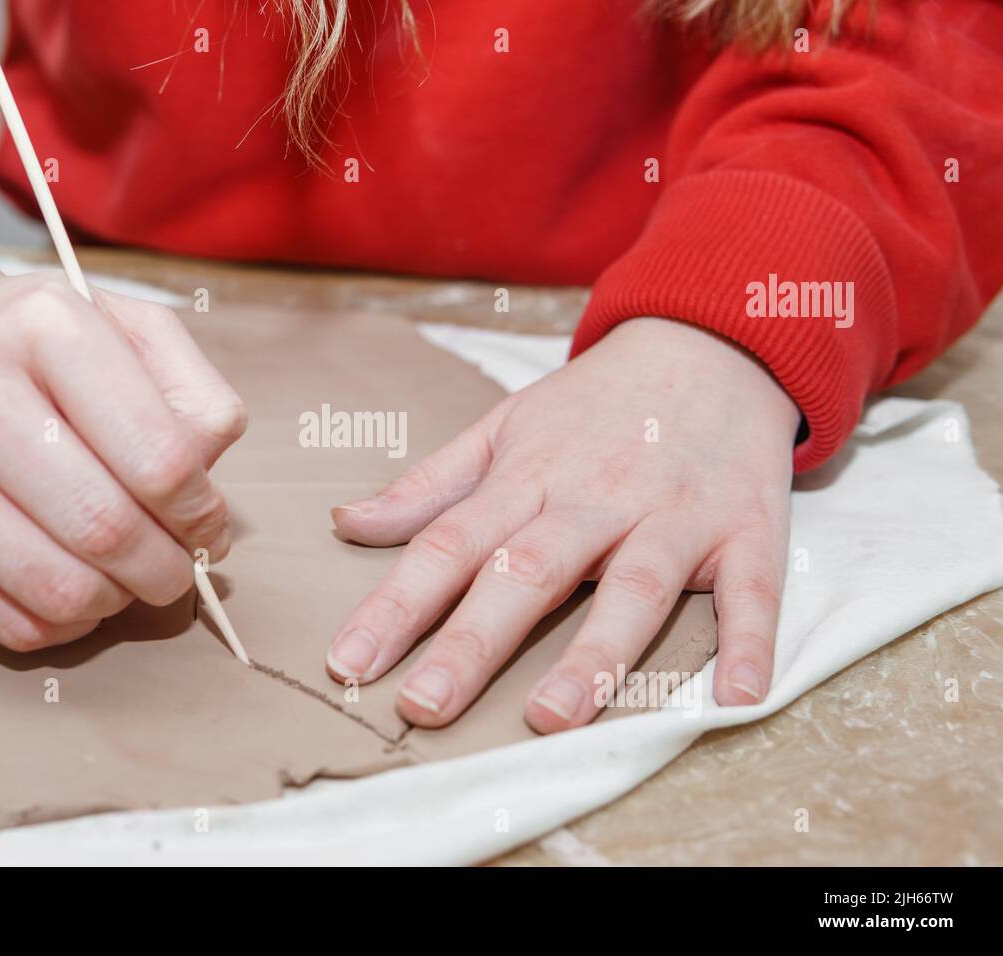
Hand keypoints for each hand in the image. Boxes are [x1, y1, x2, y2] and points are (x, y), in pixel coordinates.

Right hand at [0, 268, 246, 650]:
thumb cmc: (39, 340)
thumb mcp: (130, 327)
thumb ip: (195, 400)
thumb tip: (205, 508)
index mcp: (45, 327)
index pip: (156, 458)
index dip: (199, 511)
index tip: (208, 523)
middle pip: (103, 528)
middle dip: (165, 567)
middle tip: (181, 565)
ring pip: (53, 587)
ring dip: (116, 601)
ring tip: (131, 578)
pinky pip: (4, 620)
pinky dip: (62, 626)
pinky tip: (80, 592)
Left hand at [325, 317, 799, 730]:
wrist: (711, 343)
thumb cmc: (595, 403)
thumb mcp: (505, 425)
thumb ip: (432, 485)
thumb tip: (347, 525)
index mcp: (529, 475)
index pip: (449, 544)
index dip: (397, 604)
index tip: (349, 662)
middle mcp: (596, 497)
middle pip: (527, 572)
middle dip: (473, 642)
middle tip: (425, 707)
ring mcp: (674, 514)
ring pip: (633, 589)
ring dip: (593, 655)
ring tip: (550, 719)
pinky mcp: (747, 530)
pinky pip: (751, 591)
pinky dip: (749, 641)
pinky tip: (735, 697)